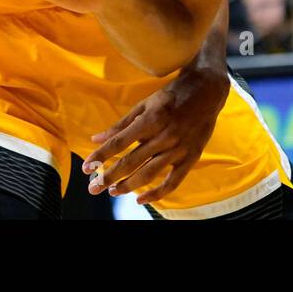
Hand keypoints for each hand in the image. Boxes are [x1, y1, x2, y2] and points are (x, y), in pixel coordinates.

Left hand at [81, 67, 229, 205]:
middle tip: (93, 188)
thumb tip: (96, 138)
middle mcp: (164, 136)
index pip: (119, 142)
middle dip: (109, 176)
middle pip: (131, 161)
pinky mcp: (190, 158)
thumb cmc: (171, 96)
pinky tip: (141, 200)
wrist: (206, 91)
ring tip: (112, 192)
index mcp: (151, 119)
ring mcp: (178, 149)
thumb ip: (121, 124)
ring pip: (149, 174)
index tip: (86, 168)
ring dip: (128, 186)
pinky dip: (157, 194)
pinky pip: (173, 182)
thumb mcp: (144, 104)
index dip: (101, 155)